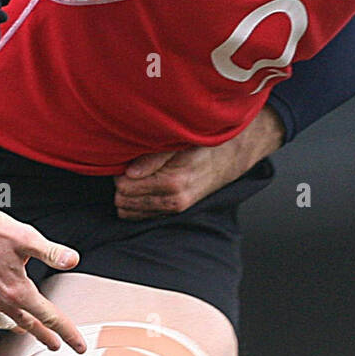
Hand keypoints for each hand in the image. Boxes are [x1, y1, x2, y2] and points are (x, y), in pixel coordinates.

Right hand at [0, 201, 87, 353]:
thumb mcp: (28, 238)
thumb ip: (52, 253)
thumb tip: (72, 260)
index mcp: (16, 290)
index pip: (48, 317)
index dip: (66, 331)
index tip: (77, 344)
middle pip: (29, 324)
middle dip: (45, 335)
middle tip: (57, 344)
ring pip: (8, 318)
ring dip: (23, 325)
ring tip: (32, 329)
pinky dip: (2, 311)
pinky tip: (4, 308)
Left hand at [115, 107, 284, 218]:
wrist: (235, 153)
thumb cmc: (208, 141)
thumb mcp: (182, 141)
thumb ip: (154, 156)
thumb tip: (129, 171)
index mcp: (173, 182)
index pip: (124, 186)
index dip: (120, 170)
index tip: (129, 157)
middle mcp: (174, 200)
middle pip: (123, 200)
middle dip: (122, 182)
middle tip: (132, 164)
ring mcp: (175, 208)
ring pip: (129, 210)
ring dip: (128, 193)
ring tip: (139, 174)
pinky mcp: (176, 210)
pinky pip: (141, 214)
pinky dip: (136, 202)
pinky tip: (145, 184)